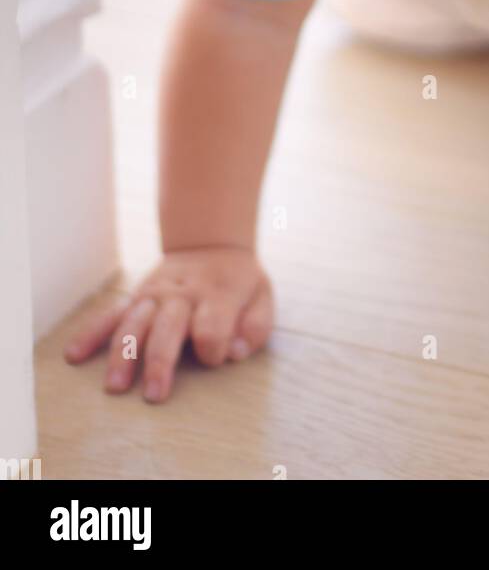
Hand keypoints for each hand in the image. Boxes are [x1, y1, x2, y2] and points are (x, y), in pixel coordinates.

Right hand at [63, 245, 274, 401]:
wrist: (211, 243)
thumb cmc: (239, 282)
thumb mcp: (262, 296)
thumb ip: (256, 326)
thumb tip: (236, 353)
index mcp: (217, 296)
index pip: (212, 328)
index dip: (214, 348)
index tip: (214, 358)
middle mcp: (182, 295)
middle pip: (169, 328)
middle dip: (161, 361)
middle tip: (154, 396)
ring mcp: (155, 294)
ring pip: (134, 323)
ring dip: (123, 354)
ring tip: (115, 386)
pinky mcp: (136, 296)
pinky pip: (111, 314)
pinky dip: (91, 333)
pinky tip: (74, 355)